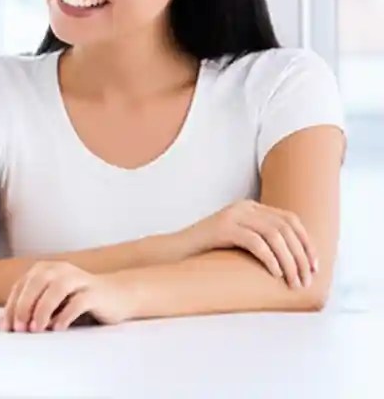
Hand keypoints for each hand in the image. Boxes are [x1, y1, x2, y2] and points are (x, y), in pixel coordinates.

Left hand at [0, 262, 134, 331]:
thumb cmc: (77, 301)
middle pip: (36, 283)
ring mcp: (78, 279)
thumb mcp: (51, 303)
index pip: (21, 286)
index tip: (5, 327)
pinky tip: (58, 329)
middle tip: (19, 329)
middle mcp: (59, 269)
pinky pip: (78, 301)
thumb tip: (5, 325)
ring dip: (43, 309)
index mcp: (44, 270)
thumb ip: (30, 309)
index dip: (11, 306)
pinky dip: (66, 315)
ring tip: (36, 329)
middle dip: (24, 306)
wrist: (116, 295)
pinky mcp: (95, 292)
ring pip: (56, 289)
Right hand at [177, 200, 316, 288]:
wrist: (174, 254)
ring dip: (290, 261)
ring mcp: (232, 215)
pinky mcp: (222, 228)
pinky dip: (270, 259)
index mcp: (251, 207)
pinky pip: (256, 242)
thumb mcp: (240, 244)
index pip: (290, 220)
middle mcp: (244, 207)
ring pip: (274, 235)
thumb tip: (298, 263)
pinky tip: (275, 275)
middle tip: (306, 280)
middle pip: (286, 228)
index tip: (315, 267)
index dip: (307, 243)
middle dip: (301, 256)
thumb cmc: (208, 255)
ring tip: (294, 282)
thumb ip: (263, 243)